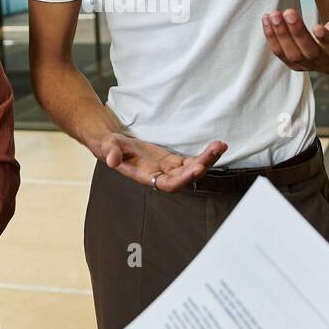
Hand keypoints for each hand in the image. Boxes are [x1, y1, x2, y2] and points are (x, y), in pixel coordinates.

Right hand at [94, 131, 227, 192]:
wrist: (113, 145)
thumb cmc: (109, 147)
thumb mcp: (107, 146)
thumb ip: (110, 152)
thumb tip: (111, 160)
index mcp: (145, 175)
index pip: (168, 183)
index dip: (183, 178)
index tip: (197, 168)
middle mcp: (159, 175)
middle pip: (185, 176)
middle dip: (202, 164)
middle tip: (215, 150)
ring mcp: (168, 168)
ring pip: (192, 168)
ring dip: (207, 159)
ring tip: (220, 146)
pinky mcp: (172, 161)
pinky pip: (191, 160)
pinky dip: (204, 155)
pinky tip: (216, 147)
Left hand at [262, 0, 328, 73]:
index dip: (325, 39)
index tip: (318, 27)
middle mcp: (321, 61)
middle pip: (307, 50)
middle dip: (296, 32)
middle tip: (288, 12)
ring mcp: (305, 64)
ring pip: (290, 53)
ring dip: (280, 34)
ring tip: (273, 15)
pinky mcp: (292, 62)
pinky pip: (279, 52)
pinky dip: (271, 37)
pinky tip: (266, 19)